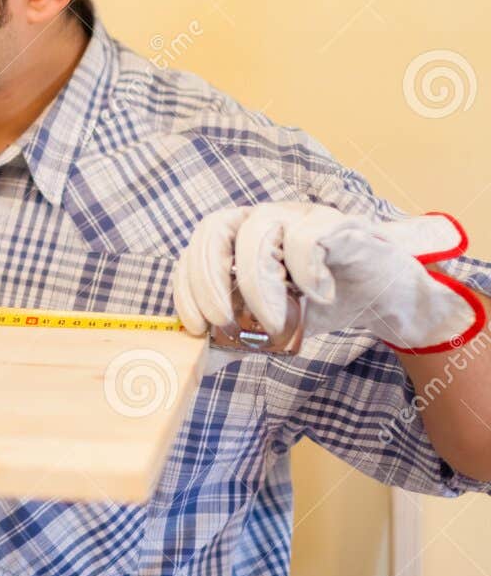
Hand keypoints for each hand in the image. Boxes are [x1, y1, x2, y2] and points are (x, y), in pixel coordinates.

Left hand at [173, 203, 484, 354]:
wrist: (386, 301)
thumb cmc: (325, 305)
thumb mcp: (274, 324)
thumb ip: (239, 334)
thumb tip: (200, 359)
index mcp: (242, 238)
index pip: (198, 247)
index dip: (188, 285)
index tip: (197, 326)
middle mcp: (266, 219)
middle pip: (215, 227)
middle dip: (210, 279)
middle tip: (223, 322)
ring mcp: (301, 216)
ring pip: (257, 231)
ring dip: (257, 284)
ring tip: (273, 321)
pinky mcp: (338, 224)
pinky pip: (307, 237)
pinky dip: (304, 271)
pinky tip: (317, 298)